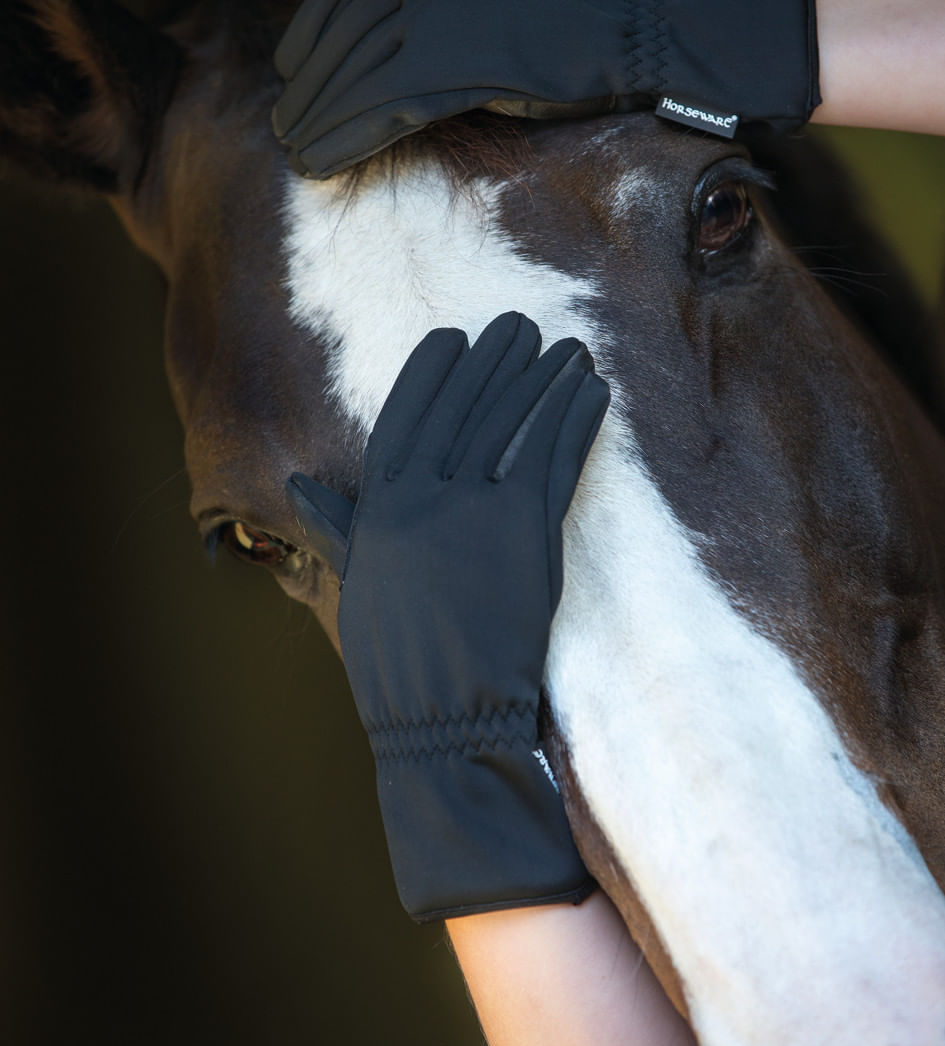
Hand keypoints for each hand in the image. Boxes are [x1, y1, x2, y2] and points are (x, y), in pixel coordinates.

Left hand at [272, 0, 819, 176]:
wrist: (645, 26)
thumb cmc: (588, 15)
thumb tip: (415, 24)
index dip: (313, 22)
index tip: (289, 60)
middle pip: (348, 29)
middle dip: (307, 80)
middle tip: (283, 119)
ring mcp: (447, 14)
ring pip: (358, 72)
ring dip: (318, 116)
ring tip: (295, 151)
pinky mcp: (463, 65)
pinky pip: (384, 107)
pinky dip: (346, 137)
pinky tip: (323, 160)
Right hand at [287, 311, 609, 920]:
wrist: (444, 722)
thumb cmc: (398, 662)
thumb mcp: (358, 584)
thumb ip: (341, 525)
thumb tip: (302, 483)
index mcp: (378, 508)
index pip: (404, 418)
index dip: (433, 375)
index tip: (453, 338)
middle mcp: (421, 499)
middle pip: (464, 410)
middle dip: (495, 361)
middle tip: (522, 323)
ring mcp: (472, 511)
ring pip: (512, 425)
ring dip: (543, 380)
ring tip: (569, 345)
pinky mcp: (524, 531)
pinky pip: (553, 458)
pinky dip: (575, 420)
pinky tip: (593, 392)